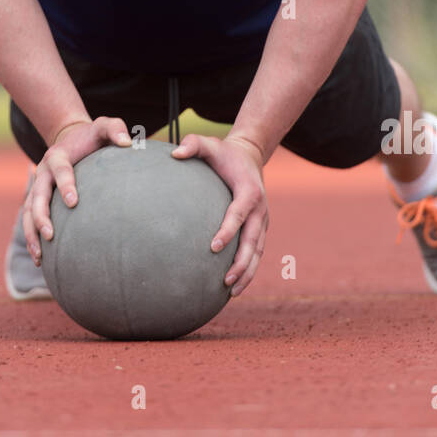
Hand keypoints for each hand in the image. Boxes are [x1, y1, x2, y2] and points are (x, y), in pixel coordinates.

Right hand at [23, 116, 132, 263]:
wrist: (72, 138)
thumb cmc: (92, 136)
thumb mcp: (104, 126)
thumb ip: (115, 129)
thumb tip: (126, 143)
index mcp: (58, 156)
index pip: (60, 170)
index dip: (65, 184)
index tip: (73, 202)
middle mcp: (43, 172)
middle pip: (36, 195)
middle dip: (41, 216)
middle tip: (50, 235)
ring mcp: (38, 187)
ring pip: (28, 212)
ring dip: (31, 233)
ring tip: (40, 256)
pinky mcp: (37, 200)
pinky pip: (30, 220)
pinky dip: (32, 239)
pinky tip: (41, 260)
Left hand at [171, 132, 267, 295]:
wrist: (250, 156)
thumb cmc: (224, 153)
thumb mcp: (210, 144)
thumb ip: (193, 144)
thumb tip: (175, 154)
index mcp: (248, 191)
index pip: (239, 214)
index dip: (228, 231)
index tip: (213, 247)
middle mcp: (259, 209)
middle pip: (253, 241)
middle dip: (241, 263)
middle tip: (225, 281)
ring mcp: (262, 220)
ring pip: (258, 252)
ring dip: (247, 272)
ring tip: (231, 292)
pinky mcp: (259, 228)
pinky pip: (255, 251)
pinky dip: (248, 269)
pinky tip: (232, 285)